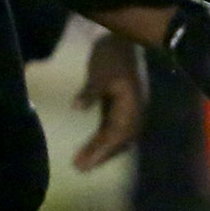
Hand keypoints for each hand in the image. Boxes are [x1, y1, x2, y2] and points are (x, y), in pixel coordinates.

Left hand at [70, 31, 146, 169]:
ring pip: (116, 136)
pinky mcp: (119, 106)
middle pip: (119, 139)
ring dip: (101, 149)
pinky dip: (102, 139)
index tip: (87, 163)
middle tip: (80, 168)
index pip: (118, 133)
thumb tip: (76, 107)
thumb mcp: (99, 73)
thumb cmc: (110, 57)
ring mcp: (126, 109)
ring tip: (81, 162)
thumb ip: (90, 92)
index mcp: (131, 105)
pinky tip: (90, 146)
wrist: (120, 42)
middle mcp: (133, 111)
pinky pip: (112, 128)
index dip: (103, 150)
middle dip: (101, 154)